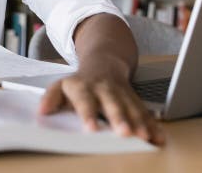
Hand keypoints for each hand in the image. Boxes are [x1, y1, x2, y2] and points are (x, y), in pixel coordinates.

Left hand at [39, 59, 164, 145]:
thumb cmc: (80, 83)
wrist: (103, 63)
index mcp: (83, 87)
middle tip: (125, 133)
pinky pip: (145, 112)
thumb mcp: (61, 86)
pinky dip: (153, 125)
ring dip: (140, 122)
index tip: (92, 129)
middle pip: (112, 104)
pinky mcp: (135, 99)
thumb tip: (42, 110)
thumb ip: (51, 97)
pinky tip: (159, 138)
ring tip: (146, 137)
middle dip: (119, 118)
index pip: (84, 101)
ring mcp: (121, 93)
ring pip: (132, 107)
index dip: (88, 114)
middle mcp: (104, 89)